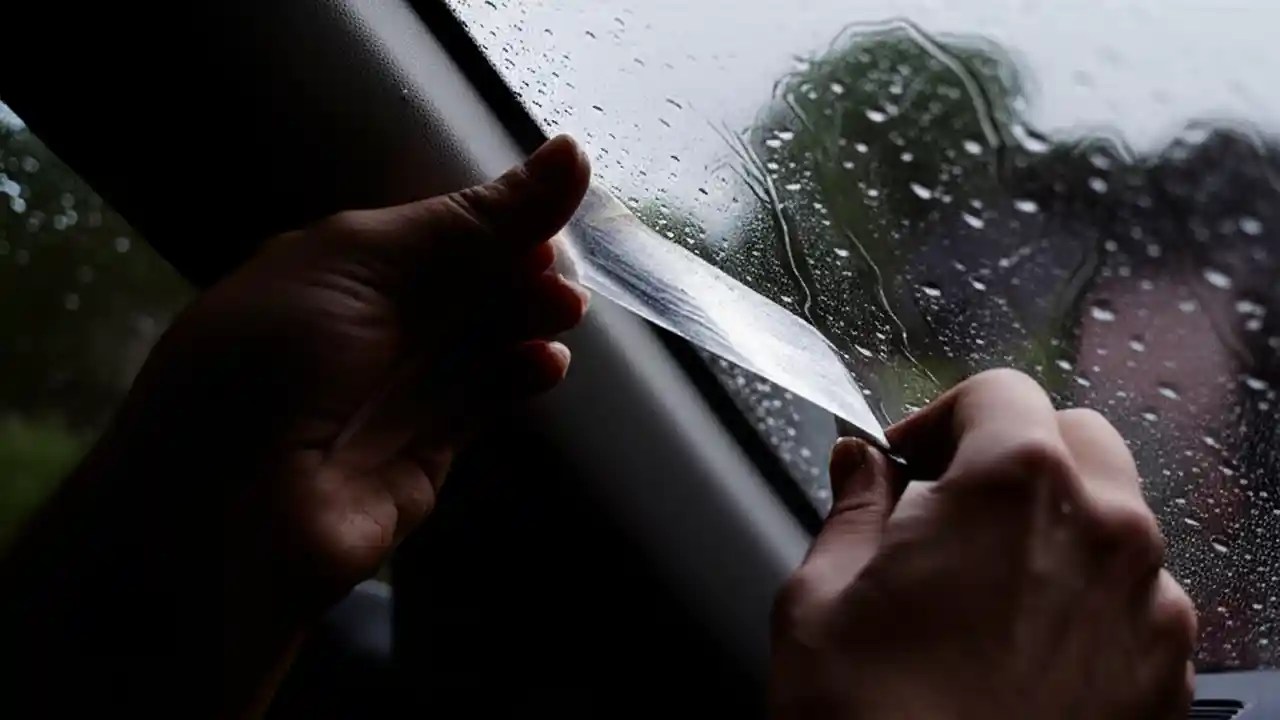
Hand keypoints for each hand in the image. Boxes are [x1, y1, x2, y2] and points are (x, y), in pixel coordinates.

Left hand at [116, 135, 590, 600]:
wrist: (224, 511)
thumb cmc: (276, 358)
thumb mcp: (366, 263)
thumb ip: (474, 220)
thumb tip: (570, 153)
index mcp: (333, 268)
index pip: (431, 232)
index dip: (492, 221)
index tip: (553, 213)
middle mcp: (362, 327)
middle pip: (462, 286)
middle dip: (518, 270)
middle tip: (563, 273)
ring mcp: (392, 393)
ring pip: (478, 343)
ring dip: (525, 320)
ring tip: (563, 312)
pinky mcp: (421, 455)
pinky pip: (480, 405)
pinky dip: (519, 378)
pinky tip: (547, 362)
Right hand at [770, 369, 1195, 719]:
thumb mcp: (821, 599)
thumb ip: (852, 508)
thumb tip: (859, 466)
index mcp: (1013, 488)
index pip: (999, 392)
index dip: (940, 418)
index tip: (909, 462)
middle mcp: (1104, 533)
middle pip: (1075, 439)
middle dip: (1012, 456)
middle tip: (949, 510)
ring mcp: (1149, 609)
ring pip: (1116, 519)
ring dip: (1057, 527)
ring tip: (987, 589)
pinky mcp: (1167, 678)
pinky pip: (1137, 601)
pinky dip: (1090, 599)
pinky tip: (1025, 650)